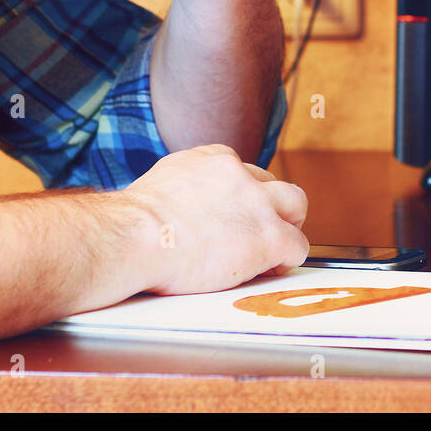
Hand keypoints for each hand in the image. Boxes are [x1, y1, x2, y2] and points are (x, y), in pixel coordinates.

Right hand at [126, 144, 308, 294]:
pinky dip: (287, 260)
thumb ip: (186, 190)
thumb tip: (183, 210)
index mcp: (214, 160)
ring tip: (272, 251)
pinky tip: (268, 270)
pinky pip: (297, 246)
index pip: (244, 174)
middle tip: (261, 233)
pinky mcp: (269, 235)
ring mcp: (258, 203)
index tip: (234, 220)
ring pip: (296, 205)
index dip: (244, 200)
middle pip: (275, 185)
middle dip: (274, 209)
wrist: (134, 237)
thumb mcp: (161, 185)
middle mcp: (240, 174)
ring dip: (287, 228)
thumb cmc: (133, 225)